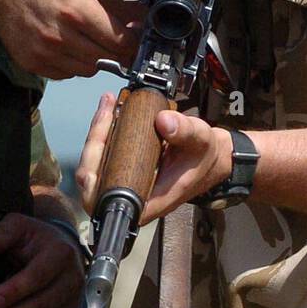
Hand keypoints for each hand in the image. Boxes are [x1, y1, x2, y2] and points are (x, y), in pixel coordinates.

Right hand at [0, 0, 142, 78]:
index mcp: (76, 9)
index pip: (119, 41)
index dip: (132, 37)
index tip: (133, 30)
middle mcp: (60, 36)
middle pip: (107, 58)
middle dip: (116, 48)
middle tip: (114, 33)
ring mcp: (45, 52)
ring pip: (88, 69)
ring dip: (95, 56)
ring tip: (89, 35)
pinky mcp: (33, 63)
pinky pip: (67, 73)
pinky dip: (73, 62)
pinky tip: (69, 42)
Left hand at [76, 93, 235, 223]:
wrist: (213, 157)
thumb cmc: (205, 157)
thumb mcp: (201, 140)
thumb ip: (185, 131)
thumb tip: (164, 121)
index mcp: (148, 201)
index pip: (107, 198)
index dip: (93, 180)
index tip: (98, 150)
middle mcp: (134, 197)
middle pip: (94, 180)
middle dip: (94, 143)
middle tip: (106, 112)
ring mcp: (128, 184)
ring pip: (97, 166)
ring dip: (98, 134)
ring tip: (108, 106)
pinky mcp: (126, 171)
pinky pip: (105, 156)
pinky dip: (104, 133)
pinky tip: (110, 112)